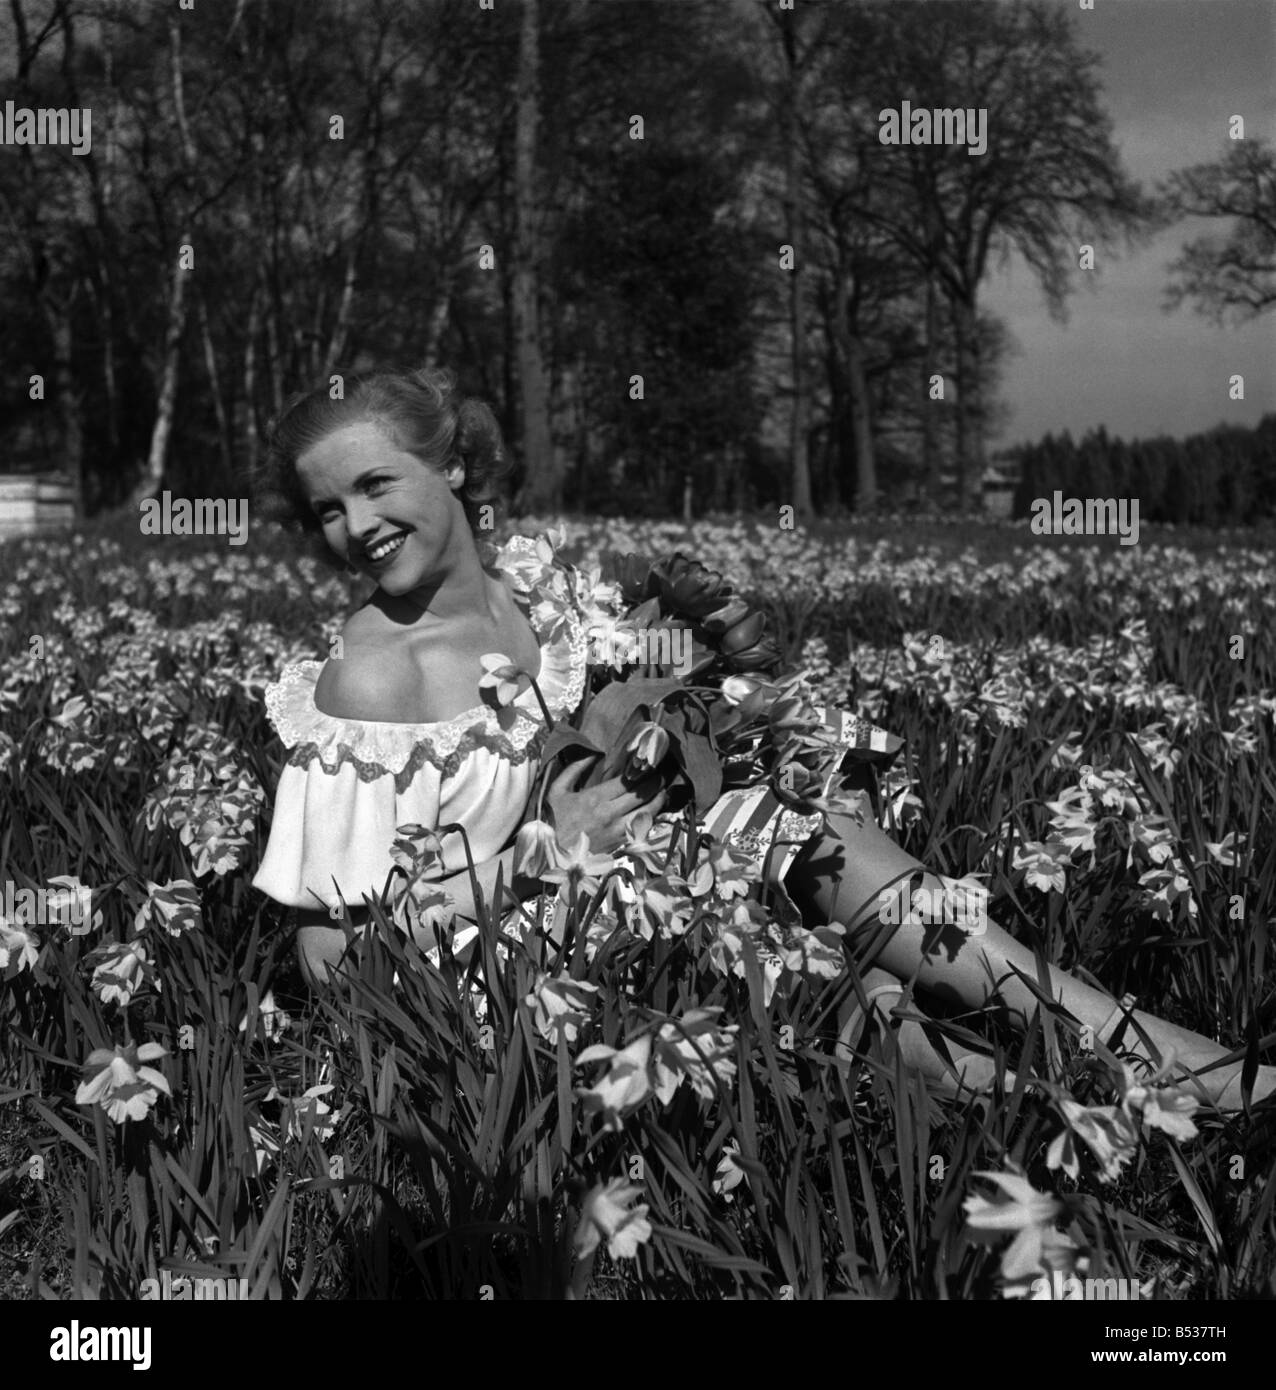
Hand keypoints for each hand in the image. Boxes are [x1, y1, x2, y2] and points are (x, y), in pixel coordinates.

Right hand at [546, 756, 667, 855]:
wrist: (551, 856)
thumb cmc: (552, 822)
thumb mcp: (556, 791)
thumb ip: (573, 770)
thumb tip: (592, 754)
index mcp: (595, 798)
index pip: (627, 781)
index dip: (641, 772)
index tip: (648, 765)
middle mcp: (609, 814)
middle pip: (641, 795)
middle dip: (656, 783)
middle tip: (662, 775)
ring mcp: (616, 831)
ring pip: (647, 813)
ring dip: (658, 801)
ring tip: (663, 792)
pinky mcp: (619, 844)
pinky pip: (641, 829)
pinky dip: (650, 819)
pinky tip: (653, 812)